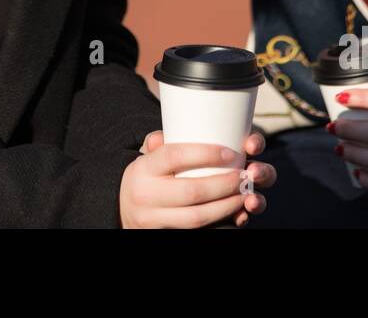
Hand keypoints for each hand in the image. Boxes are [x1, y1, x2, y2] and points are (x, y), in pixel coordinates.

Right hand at [120, 130, 275, 227]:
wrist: (122, 210)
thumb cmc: (145, 177)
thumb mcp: (146, 157)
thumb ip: (160, 143)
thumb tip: (168, 134)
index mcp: (143, 168)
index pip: (174, 156)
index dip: (205, 154)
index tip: (229, 152)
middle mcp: (146, 194)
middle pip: (192, 191)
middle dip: (224, 184)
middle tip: (244, 176)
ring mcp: (153, 218)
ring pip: (197, 217)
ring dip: (226, 206)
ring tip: (244, 195)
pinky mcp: (162, 234)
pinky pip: (196, 231)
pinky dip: (218, 222)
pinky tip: (233, 213)